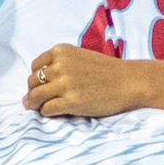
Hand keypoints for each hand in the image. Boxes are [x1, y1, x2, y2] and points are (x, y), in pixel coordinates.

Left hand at [25, 44, 147, 117]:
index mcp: (62, 51)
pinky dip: (46, 113)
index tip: (42, 85)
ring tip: (38, 108)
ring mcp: (65, 84)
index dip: (36, 77)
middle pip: (32, 82)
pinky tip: (54, 112)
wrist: (130, 82)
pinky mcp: (71, 101)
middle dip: (33, 91)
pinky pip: (46, 109)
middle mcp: (61, 66)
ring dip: (33, 104)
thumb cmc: (108, 71)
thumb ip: (61, 64)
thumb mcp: (81, 57)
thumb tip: (39, 82)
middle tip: (36, 100)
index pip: (35, 66)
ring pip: (35, 97)